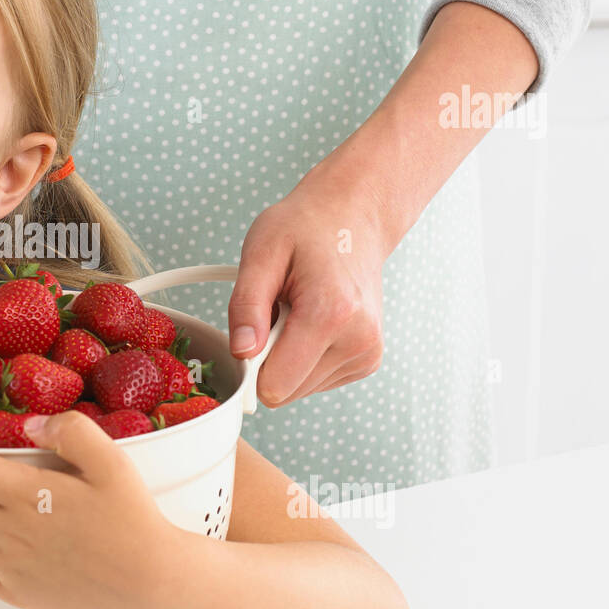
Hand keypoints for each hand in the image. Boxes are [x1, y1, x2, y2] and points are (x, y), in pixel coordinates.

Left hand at [228, 162, 388, 406]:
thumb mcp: (261, 253)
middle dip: (269, 356)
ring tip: (297, 311)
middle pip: (285, 391)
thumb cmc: (305, 228)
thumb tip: (241, 353)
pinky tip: (312, 320)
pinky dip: (304, 356)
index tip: (249, 334)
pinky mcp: (368, 360)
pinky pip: (315, 380)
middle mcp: (358, 340)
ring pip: (299, 389)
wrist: (354, 218)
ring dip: (287, 355)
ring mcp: (368, 353)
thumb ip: (246, 306)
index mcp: (331, 314)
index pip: (275, 385)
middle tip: (277, 311)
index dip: (250, 364)